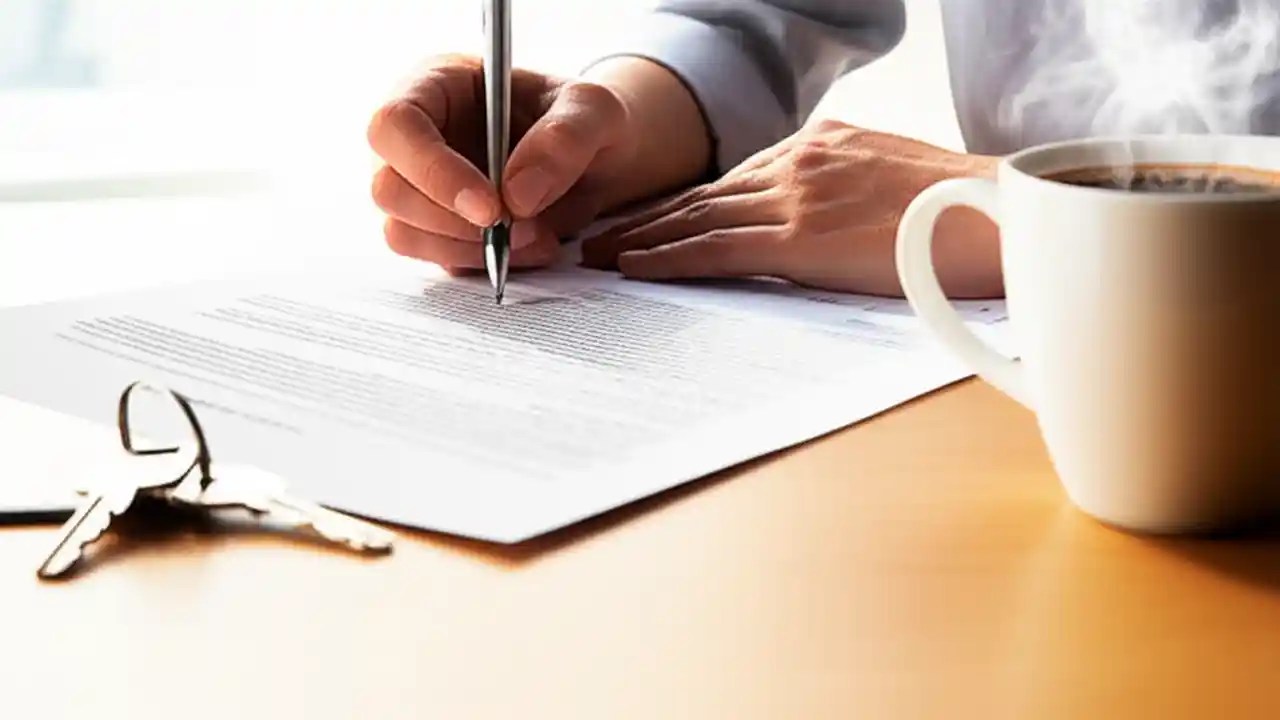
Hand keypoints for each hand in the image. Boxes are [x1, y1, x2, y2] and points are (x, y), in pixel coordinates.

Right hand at [367, 54, 635, 273]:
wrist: (601, 160)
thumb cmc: (585, 120)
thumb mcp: (594, 110)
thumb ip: (565, 138)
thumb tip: (516, 194)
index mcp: (436, 85)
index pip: (395, 124)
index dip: (432, 170)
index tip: (490, 207)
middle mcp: (415, 138)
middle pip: (387, 187)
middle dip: (453, 221)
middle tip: (522, 227)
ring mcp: (420, 187)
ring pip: (403, 232)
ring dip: (468, 248)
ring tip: (536, 237)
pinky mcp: (438, 229)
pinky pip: (437, 258)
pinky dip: (482, 264)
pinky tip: (530, 248)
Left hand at [581, 121, 1002, 297]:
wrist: (1001, 218)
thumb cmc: (959, 212)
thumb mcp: (891, 179)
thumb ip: (842, 190)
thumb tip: (819, 220)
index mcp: (821, 145)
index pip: (735, 178)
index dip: (685, 202)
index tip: (649, 219)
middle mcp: (800, 162)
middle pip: (705, 193)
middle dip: (648, 217)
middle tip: (600, 235)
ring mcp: (798, 196)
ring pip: (699, 218)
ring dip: (644, 239)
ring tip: (601, 257)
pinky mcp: (801, 237)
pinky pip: (718, 249)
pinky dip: (669, 258)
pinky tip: (636, 268)